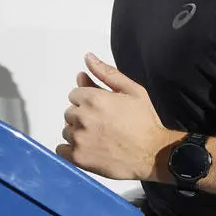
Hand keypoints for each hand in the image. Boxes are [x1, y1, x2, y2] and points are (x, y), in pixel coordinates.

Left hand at [57, 54, 179, 181]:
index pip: (75, 95)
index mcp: (93, 99)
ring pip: (67, 130)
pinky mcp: (78, 157)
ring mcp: (79, 138)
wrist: (153, 154)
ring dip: (78, 132)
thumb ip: (107, 73)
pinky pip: (61, 149)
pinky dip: (71, 149)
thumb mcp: (133, 91)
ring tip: (99, 138)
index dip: (88, 102)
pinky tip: (89, 149)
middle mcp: (83, 117)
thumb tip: (88, 58)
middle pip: (70, 112)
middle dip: (83, 116)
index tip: (102, 110)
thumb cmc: (145, 123)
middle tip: (104, 125)